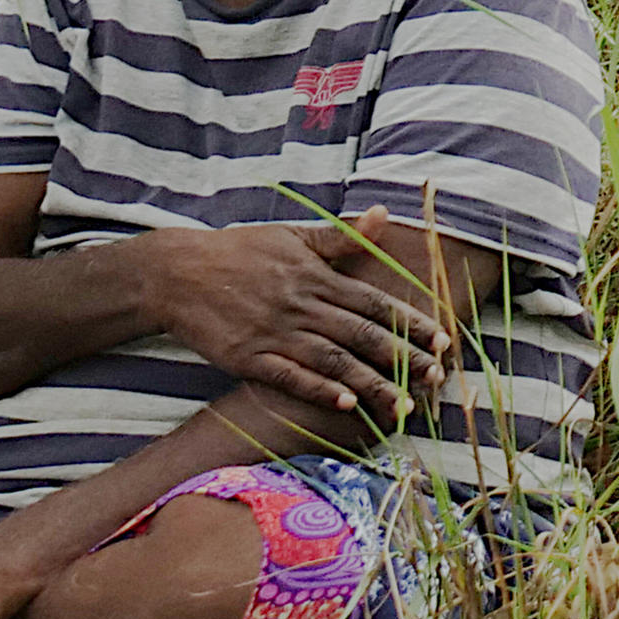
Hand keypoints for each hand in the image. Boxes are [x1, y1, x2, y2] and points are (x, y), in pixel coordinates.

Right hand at [142, 221, 449, 425]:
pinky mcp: (248, 357)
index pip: (375, 302)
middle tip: (436, 379)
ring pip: (333, 361)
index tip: (442, 340)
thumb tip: (384, 213)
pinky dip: (319, 390)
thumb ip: (342, 235)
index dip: (411, 322)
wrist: (177, 272)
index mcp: (316, 276)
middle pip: (362, 335)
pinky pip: (290, 377)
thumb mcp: (292, 236)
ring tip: (402, 405)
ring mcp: (274, 333)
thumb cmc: (240, 251)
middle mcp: (301, 305)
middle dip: (403, 358)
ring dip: (371, 384)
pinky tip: (347, 403)